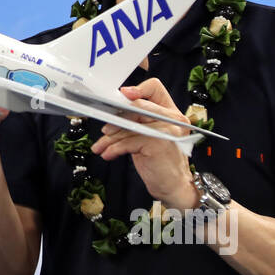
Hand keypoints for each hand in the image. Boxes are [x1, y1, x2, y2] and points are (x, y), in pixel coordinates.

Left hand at [90, 78, 198, 208]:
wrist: (174, 186)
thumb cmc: (160, 161)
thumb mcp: (149, 136)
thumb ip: (138, 121)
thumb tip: (112, 112)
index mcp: (171, 112)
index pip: (155, 87)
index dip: (137, 89)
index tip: (121, 96)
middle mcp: (172, 118)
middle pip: (137, 106)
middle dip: (116, 117)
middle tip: (105, 129)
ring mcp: (166, 130)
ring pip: (129, 126)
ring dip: (110, 138)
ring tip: (101, 146)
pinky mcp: (157, 144)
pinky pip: (128, 141)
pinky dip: (114, 148)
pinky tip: (107, 154)